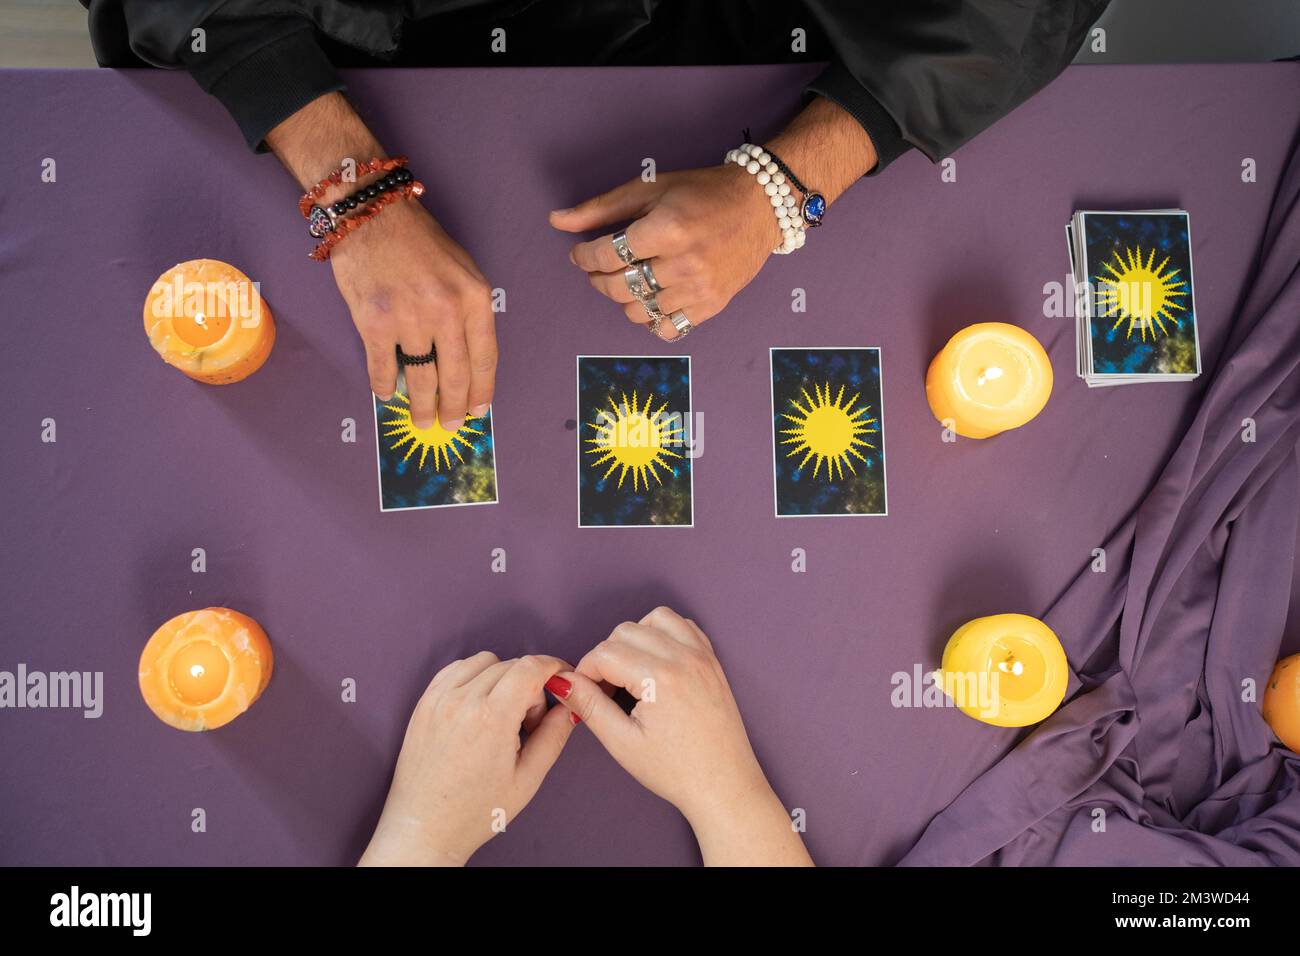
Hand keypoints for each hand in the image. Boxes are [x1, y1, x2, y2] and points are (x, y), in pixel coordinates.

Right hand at [265, 93, 496, 430]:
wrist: (371, 213)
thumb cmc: (419, 239)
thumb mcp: (462, 269)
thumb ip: (469, 312)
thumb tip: (467, 361)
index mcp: (475, 298)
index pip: (484, 358)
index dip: (483, 390)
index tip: (480, 410)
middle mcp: (446, 311)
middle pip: (456, 376)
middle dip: (455, 407)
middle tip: (452, 426)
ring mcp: (409, 319)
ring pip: (420, 378)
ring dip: (421, 405)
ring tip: (422, 420)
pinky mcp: (374, 323)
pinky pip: (382, 367)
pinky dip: (384, 386)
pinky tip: (387, 396)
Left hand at [359, 653, 574, 866]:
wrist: (425, 828)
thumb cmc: (474, 812)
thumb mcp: (527, 779)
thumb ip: (554, 736)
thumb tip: (570, 707)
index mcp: (492, 718)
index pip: (531, 667)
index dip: (553, 667)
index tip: (561, 678)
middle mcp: (462, 701)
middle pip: (511, 664)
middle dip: (529, 685)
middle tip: (529, 723)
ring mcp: (438, 700)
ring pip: (484, 661)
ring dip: (501, 677)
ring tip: (502, 715)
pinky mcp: (423, 704)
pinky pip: (455, 669)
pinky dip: (474, 676)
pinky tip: (479, 706)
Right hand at [549, 607, 812, 864]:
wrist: (723, 785)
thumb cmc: (676, 771)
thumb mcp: (623, 743)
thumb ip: (589, 706)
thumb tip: (562, 681)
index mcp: (661, 678)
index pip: (604, 653)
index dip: (585, 672)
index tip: (585, 694)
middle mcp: (684, 658)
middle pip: (626, 630)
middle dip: (607, 655)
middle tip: (608, 691)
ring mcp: (703, 656)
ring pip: (655, 618)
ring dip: (636, 637)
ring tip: (631, 673)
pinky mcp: (713, 660)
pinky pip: (684, 626)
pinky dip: (664, 634)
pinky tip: (656, 663)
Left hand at [550, 163, 776, 338]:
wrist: (761, 206)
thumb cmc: (703, 192)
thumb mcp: (651, 189)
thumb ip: (601, 208)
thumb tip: (556, 221)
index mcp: (667, 229)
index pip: (607, 254)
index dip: (584, 256)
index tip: (580, 253)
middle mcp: (683, 263)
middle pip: (618, 286)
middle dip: (597, 278)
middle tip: (598, 268)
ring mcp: (699, 289)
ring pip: (637, 310)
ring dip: (622, 298)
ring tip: (627, 280)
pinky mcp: (712, 306)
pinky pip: (666, 328)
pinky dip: (651, 318)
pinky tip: (650, 299)